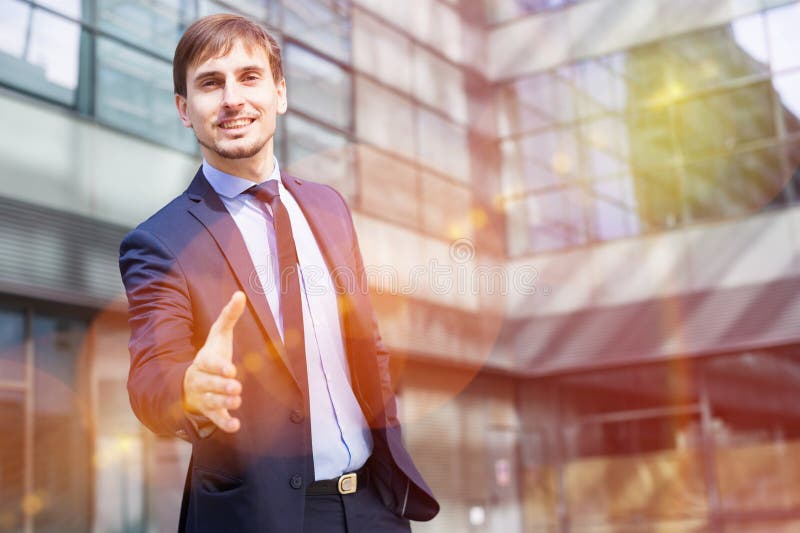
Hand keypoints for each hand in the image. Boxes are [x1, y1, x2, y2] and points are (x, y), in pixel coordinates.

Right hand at [183, 291, 245, 432]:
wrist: (191, 382)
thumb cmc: (210, 355)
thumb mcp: (218, 336)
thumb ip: (229, 317)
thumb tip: (240, 294)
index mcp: (203, 362)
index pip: (209, 364)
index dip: (219, 367)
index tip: (231, 370)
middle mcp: (200, 380)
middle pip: (209, 385)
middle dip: (222, 386)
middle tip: (236, 387)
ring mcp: (204, 397)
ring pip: (212, 402)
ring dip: (224, 403)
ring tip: (237, 401)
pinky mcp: (210, 412)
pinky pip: (215, 419)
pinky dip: (224, 424)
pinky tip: (236, 427)